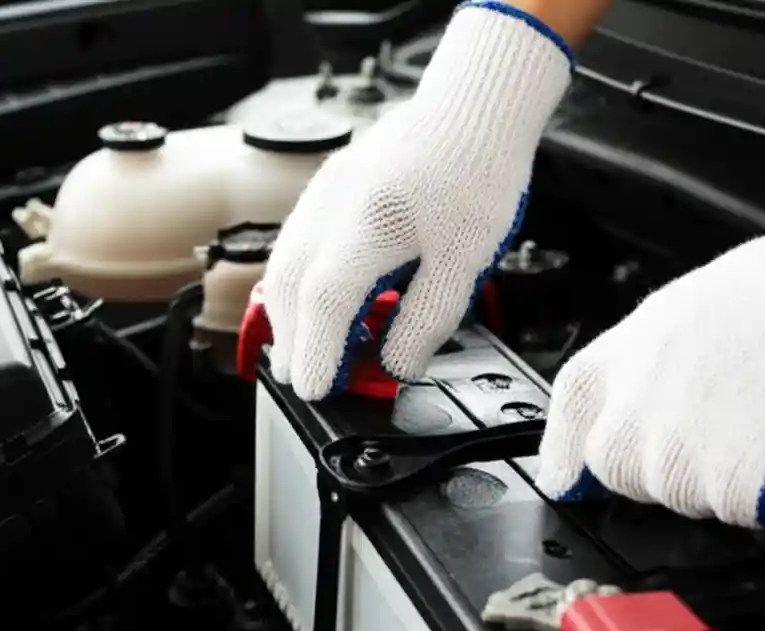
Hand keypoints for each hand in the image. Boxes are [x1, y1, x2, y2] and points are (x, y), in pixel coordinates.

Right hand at [263, 2, 570, 399]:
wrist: (476, 106)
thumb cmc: (478, 170)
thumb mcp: (465, 260)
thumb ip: (428, 318)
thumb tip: (399, 365)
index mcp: (368, 226)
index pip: (324, 304)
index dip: (317, 353)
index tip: (316, 390)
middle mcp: (335, 206)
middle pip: (290, 285)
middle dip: (294, 339)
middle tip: (309, 378)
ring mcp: (328, 189)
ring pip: (287, 260)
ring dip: (292, 310)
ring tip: (312, 346)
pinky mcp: (335, 182)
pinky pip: (300, 238)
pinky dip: (302, 278)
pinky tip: (322, 295)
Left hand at [534, 109, 764, 526]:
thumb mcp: (694, 308)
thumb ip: (649, 365)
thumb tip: (631, 410)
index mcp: (629, 348)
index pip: (568, 423)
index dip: (570, 456)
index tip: (573, 476)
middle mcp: (644, 397)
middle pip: (619, 473)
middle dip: (660, 470)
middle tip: (719, 433)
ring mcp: (686, 441)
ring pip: (682, 498)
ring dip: (721, 480)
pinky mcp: (739, 478)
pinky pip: (740, 512)